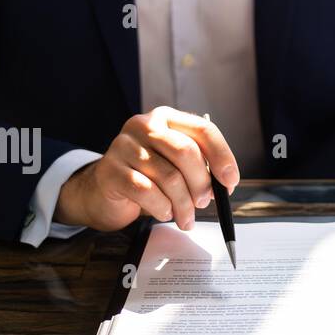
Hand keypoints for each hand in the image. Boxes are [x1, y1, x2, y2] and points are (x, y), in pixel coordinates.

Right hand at [53, 106, 240, 231]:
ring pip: (169, 177)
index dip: (222, 156)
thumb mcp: (176, 165)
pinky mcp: (110, 170)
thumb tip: (224, 184)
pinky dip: (162, 207)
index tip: (230, 181)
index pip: (203, 129)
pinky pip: (146, 192)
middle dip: (201, 183)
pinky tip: (164, 213)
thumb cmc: (148, 178)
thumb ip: (199, 167)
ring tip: (186, 217)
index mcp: (166, 118)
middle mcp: (143, 125)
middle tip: (204, 203)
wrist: (104, 191)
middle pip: (186, 152)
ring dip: (183, 204)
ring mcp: (123, 146)